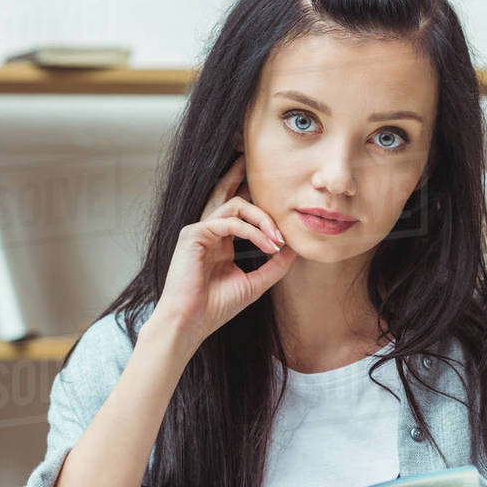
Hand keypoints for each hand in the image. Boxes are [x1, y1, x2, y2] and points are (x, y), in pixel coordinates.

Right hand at [151, 153, 296, 347]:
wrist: (191, 322)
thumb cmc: (216, 307)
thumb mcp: (255, 283)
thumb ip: (275, 265)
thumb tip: (296, 248)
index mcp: (221, 240)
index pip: (241, 211)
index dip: (264, 210)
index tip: (287, 230)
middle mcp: (209, 230)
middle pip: (229, 192)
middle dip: (244, 175)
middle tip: (262, 163)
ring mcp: (200, 230)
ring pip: (237, 206)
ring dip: (264, 219)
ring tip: (278, 239)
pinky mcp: (193, 234)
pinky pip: (229, 221)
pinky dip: (252, 231)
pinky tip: (267, 245)